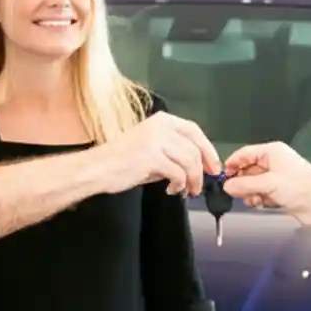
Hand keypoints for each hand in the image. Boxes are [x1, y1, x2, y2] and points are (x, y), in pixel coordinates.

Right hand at [96, 112, 221, 195]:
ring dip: (192, 180)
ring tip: (186, 190)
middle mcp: (160, 126)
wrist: (97, 169)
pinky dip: (180, 184)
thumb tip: (198, 164)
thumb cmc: (122, 161)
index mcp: (161, 121)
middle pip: (195, 147)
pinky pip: (178, 173)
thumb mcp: (151, 148)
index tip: (213, 166)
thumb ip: (173, 151)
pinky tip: (172, 190)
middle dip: (202, 169)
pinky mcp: (152, 156)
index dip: (208, 149)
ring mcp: (156, 140)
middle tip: (200, 184)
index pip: (194, 131)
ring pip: (190, 161)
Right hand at [222, 141, 310, 229]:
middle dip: (241, 182)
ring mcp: (277, 178)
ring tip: (254, 199)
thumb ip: (245, 184)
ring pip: (253, 184)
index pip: (245, 154)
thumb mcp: (269, 184)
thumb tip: (228, 185)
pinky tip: (261, 203)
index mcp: (273, 152)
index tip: (223, 176)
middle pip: (247, 170)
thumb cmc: (305, 188)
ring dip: (250, 193)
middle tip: (236, 192)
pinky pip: (261, 194)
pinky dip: (258, 199)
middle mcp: (274, 163)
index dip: (233, 164)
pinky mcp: (279, 192)